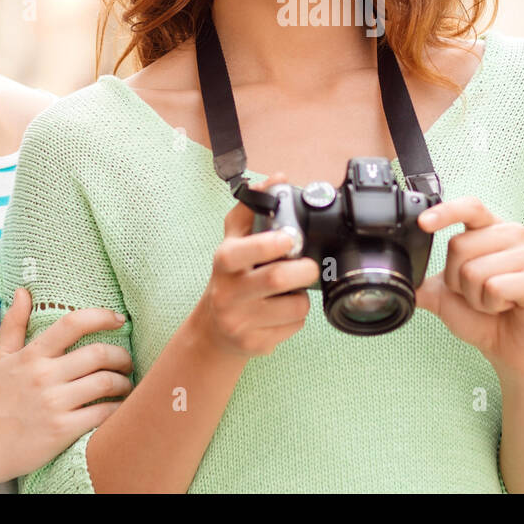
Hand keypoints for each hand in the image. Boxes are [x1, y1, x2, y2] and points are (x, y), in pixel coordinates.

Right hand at [0, 286, 132, 482]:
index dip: (101, 316)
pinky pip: (103, 414)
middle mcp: (45, 376)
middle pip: (99, 354)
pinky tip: (119, 408)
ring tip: (125, 386)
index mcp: (32, 355)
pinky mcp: (63, 431)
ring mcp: (55, 404)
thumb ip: (14, 323)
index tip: (118, 319)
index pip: (73, 324)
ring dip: (124, 383)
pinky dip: (118, 409)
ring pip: (106, 383)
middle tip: (127, 362)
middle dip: (122, 356)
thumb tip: (23, 291)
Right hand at [190, 173, 319, 358]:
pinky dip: (297, 317)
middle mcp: (227, 293)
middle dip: (304, 270)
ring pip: (293, 306)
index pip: (246, 250)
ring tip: (292, 291)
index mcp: (224, 262)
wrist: (214, 329)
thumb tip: (278, 179)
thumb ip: (253, 207)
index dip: (272, 243)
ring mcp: (240, 322)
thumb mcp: (234, 241)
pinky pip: (294, 326)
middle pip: (277, 279)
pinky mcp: (255, 344)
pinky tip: (282, 312)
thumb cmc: (231, 277)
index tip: (291, 239)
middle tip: (309, 266)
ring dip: (302, 297)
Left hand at [415, 197, 523, 377]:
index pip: (469, 206)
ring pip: (475, 270)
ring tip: (491, 302)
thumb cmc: (481, 314)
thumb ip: (422, 279)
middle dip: (457, 280)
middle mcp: (513, 234)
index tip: (423, 223)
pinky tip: (504, 307)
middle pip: (460, 245)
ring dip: (474, 297)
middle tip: (476, 292)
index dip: (446, 212)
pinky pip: (495, 288)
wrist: (507, 347)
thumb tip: (394, 273)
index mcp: (491, 229)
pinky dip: (490, 305)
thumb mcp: (443, 294)